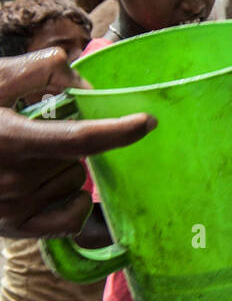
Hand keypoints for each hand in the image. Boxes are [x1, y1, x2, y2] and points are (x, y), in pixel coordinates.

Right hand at [0, 48, 155, 237]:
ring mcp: (13, 208)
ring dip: (64, 169)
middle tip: (35, 133)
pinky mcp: (14, 229)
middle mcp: (13, 179)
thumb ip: (36, 71)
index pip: (79, 139)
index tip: (148, 122)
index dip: (118, 131)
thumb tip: (79, 79)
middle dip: (68, 141)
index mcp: (9, 140)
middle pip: (78, 157)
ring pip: (75, 183)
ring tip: (28, 159)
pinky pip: (71, 217)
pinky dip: (71, 202)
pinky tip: (49, 188)